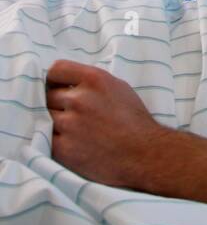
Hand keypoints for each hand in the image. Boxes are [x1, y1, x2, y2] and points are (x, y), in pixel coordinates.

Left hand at [46, 59, 161, 186]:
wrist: (144, 155)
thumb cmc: (135, 121)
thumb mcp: (118, 88)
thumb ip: (91, 83)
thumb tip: (68, 83)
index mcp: (94, 79)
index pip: (56, 69)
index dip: (54, 80)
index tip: (57, 88)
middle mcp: (80, 99)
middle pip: (48, 95)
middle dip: (57, 104)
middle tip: (69, 113)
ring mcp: (69, 124)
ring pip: (45, 117)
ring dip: (54, 122)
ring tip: (71, 129)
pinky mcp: (63, 148)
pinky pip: (45, 138)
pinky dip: (53, 140)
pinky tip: (69, 142)